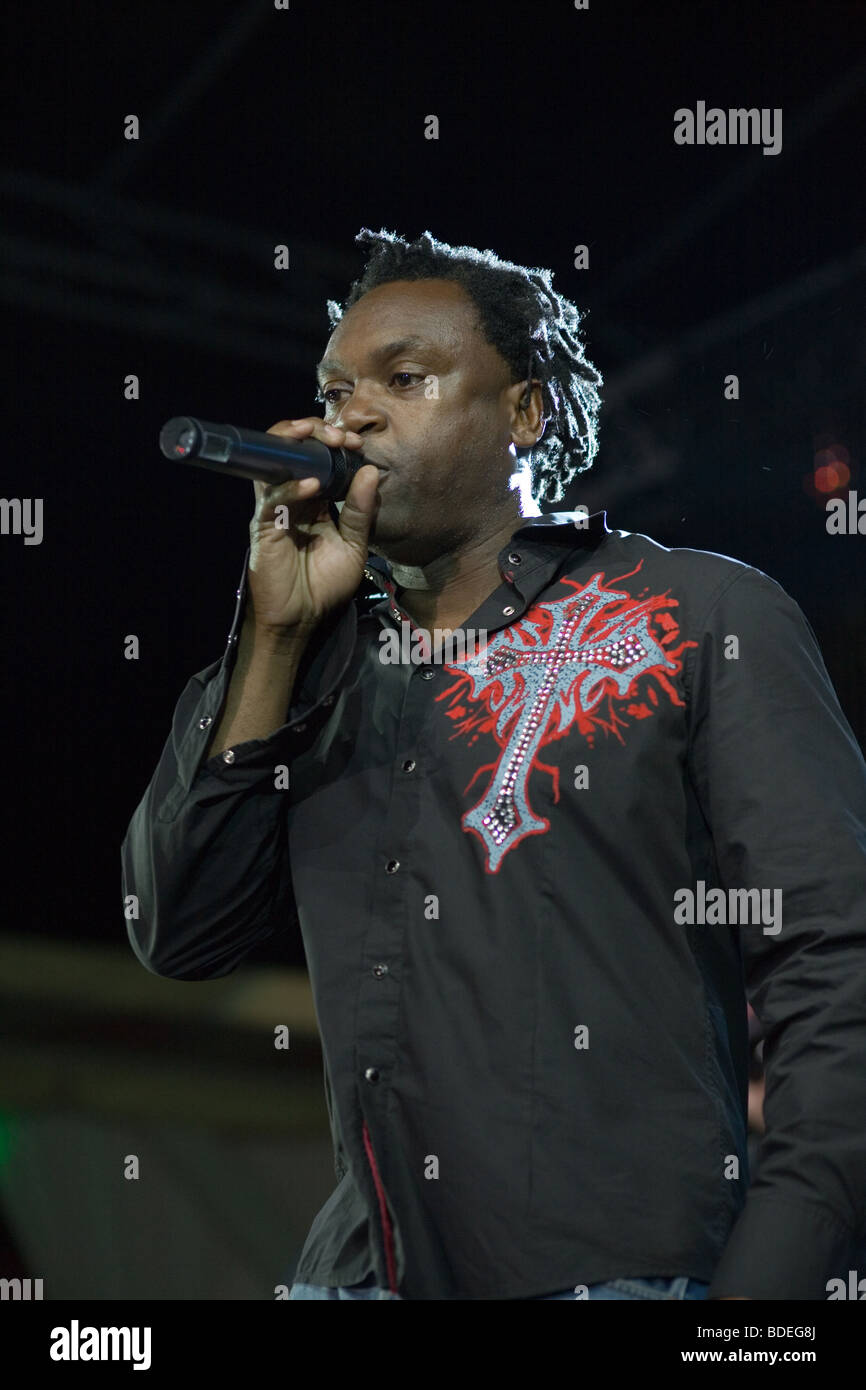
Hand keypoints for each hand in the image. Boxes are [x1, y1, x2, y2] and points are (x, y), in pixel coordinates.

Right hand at [246, 418, 381, 635]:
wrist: (301, 618)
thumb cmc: (325, 584)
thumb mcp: (354, 546)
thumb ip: (361, 511)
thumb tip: (371, 471)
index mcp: (315, 500)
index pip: (319, 458)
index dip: (335, 443)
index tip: (358, 442)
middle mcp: (293, 498)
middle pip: (293, 450)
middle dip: (315, 433)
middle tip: (340, 437)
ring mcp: (275, 508)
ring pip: (274, 462)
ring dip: (294, 444)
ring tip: (319, 438)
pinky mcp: (263, 525)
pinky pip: (272, 498)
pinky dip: (291, 487)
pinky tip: (312, 485)